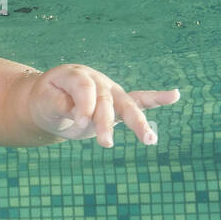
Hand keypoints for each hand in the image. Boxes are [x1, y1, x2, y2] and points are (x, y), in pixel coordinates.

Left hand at [27, 65, 181, 147]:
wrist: (50, 100)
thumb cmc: (46, 99)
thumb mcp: (45, 101)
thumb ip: (60, 105)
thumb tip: (79, 114)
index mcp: (76, 75)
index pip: (85, 89)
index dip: (83, 107)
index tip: (78, 123)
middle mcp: (97, 80)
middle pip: (106, 100)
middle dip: (106, 122)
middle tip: (106, 144)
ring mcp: (111, 91)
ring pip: (126, 105)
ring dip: (138, 123)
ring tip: (149, 139)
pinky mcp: (119, 103)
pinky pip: (140, 100)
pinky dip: (157, 99)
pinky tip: (175, 95)